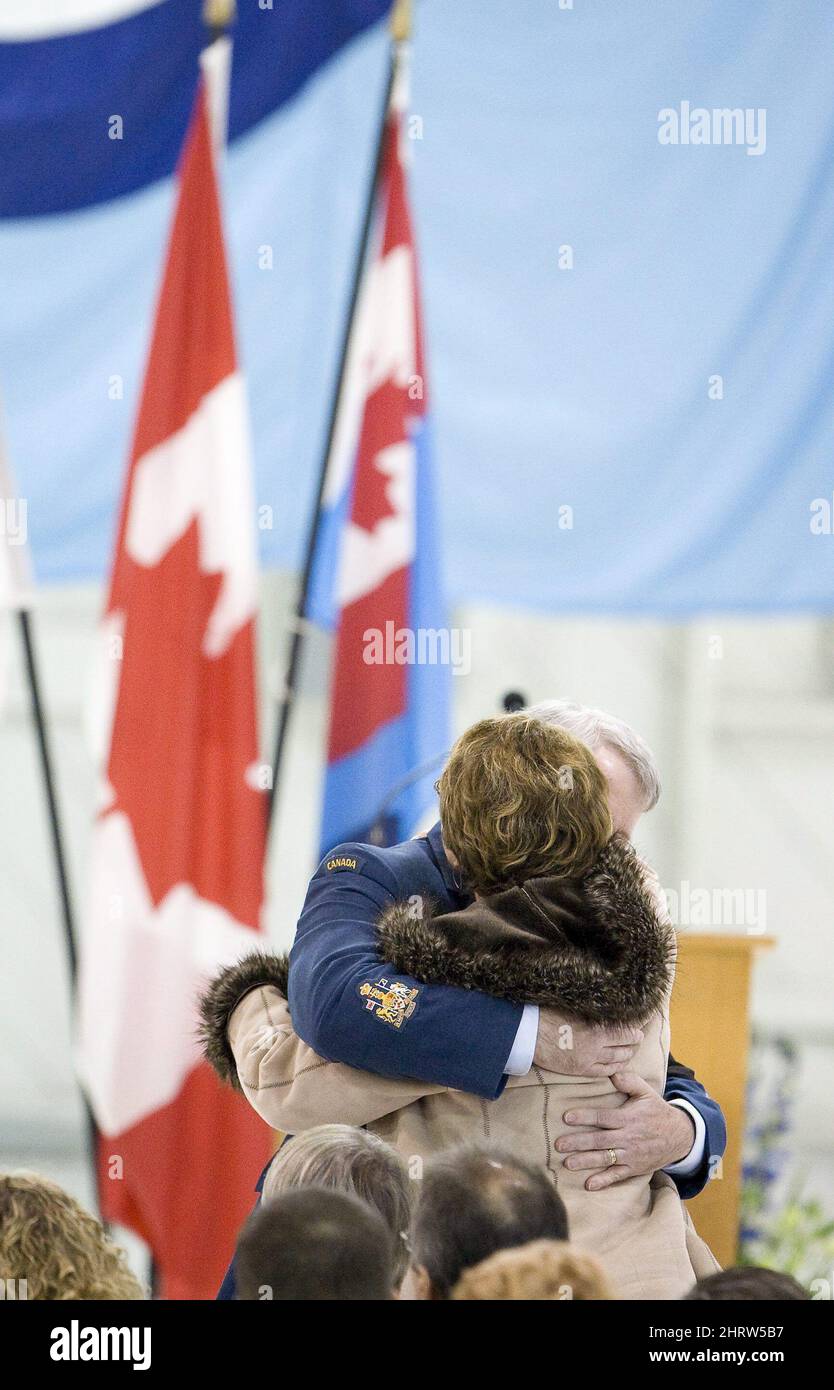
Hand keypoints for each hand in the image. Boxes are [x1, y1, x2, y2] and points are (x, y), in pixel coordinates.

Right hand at [533, 1010, 643, 1076]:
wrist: (530, 1034)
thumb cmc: (549, 1016)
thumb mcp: (574, 1008)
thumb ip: (592, 1012)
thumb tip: (606, 1008)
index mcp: (596, 1029)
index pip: (624, 1033)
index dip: (634, 1033)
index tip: (638, 1030)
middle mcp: (596, 1046)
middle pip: (623, 1048)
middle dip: (633, 1045)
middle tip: (637, 1041)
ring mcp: (588, 1060)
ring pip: (616, 1061)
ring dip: (625, 1057)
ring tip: (630, 1052)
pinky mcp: (580, 1070)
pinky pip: (603, 1072)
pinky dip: (613, 1069)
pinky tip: (617, 1066)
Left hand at [554, 1071, 695, 1189]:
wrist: (680, 1136)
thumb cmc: (657, 1111)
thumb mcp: (646, 1092)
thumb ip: (629, 1081)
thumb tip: (612, 1072)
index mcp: (628, 1118)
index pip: (603, 1117)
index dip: (585, 1116)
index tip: (566, 1117)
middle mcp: (628, 1138)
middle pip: (599, 1140)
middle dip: (578, 1142)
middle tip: (558, 1144)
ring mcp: (631, 1155)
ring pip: (605, 1159)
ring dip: (585, 1162)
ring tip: (567, 1163)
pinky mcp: (634, 1168)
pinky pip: (617, 1176)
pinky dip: (604, 1181)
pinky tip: (589, 1185)